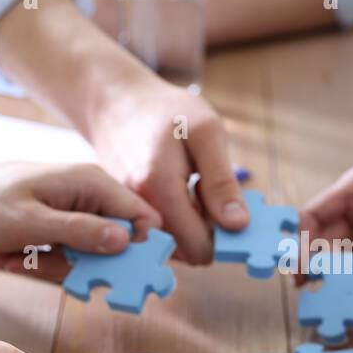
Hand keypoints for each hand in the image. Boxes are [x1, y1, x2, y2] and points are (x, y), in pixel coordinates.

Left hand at [0, 161, 161, 280]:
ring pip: (88, 253)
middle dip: (81, 263)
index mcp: (92, 184)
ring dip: (53, 264)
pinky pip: (68, 250)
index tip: (113, 274)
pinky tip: (12, 255)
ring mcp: (76, 206)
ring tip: (15, 258)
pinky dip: (42, 258)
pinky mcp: (61, 220)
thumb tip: (125, 241)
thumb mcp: (32, 224)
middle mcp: (90, 192)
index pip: (143, 218)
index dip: (138, 250)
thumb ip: (81, 232)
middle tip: (41, 265)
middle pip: (115, 242)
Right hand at [90, 75, 248, 263]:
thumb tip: (238, 224)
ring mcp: (124, 213)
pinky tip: (177, 189)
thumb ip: (221, 181)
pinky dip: (173, 219)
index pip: (198, 248)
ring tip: (192, 188)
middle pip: (184, 252)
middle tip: (208, 191)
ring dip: (189, 226)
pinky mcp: (121, 213)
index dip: (222, 237)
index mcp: (159, 190)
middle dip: (205, 232)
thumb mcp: (207, 133)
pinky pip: (155, 232)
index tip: (230, 209)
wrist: (115, 101)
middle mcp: (135, 208)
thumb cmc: (166, 111)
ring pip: (169, 245)